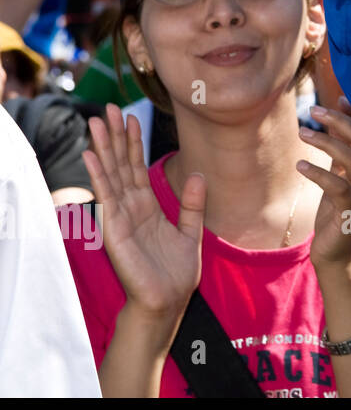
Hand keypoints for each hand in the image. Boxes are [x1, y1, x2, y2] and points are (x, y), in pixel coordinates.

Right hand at [83, 105, 204, 320]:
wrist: (168, 301)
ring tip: (95, 122)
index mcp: (147, 207)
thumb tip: (199, 175)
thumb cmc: (176, 273)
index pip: (137, 168)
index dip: (134, 143)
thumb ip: (193, 204)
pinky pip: (107, 197)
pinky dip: (100, 175)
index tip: (131, 117)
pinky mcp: (115, 229)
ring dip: (103, 148)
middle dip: (114, 137)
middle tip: (108, 108)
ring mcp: (121, 217)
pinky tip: (92, 156)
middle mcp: (131, 208)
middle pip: (121, 165)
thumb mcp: (191, 231)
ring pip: (112, 174)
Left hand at [299, 97, 350, 270]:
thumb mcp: (338, 175)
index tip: (341, 97)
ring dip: (328, 142)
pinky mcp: (349, 212)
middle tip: (314, 109)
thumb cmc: (336, 211)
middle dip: (340, 121)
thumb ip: (339, 151)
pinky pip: (338, 187)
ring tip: (303, 132)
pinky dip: (319, 173)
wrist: (336, 252)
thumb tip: (333, 120)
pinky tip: (301, 165)